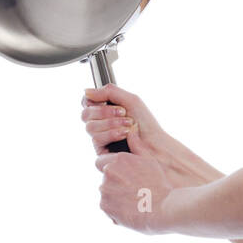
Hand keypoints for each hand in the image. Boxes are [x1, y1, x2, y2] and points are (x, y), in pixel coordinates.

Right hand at [82, 86, 211, 190]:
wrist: (155, 145)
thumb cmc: (146, 124)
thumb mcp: (130, 100)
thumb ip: (109, 92)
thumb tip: (87, 91)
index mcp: (106, 111)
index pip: (87, 102)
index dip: (94, 101)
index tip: (108, 101)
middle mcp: (101, 124)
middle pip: (86, 114)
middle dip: (105, 112)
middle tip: (124, 113)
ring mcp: (100, 138)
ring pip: (90, 127)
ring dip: (111, 123)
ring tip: (129, 125)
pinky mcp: (102, 152)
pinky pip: (96, 139)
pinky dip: (111, 134)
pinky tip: (125, 134)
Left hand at [92, 124, 172, 232]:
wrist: (164, 208)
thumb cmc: (160, 185)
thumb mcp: (150, 161)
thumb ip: (137, 147)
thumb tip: (130, 131)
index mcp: (118, 159)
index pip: (101, 162)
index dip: (112, 170)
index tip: (123, 178)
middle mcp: (108, 172)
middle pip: (105, 179)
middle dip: (115, 185)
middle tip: (133, 192)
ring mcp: (105, 189)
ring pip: (106, 194)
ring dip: (115, 198)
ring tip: (134, 203)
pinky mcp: (105, 206)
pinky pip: (107, 208)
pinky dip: (116, 211)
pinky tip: (131, 212)